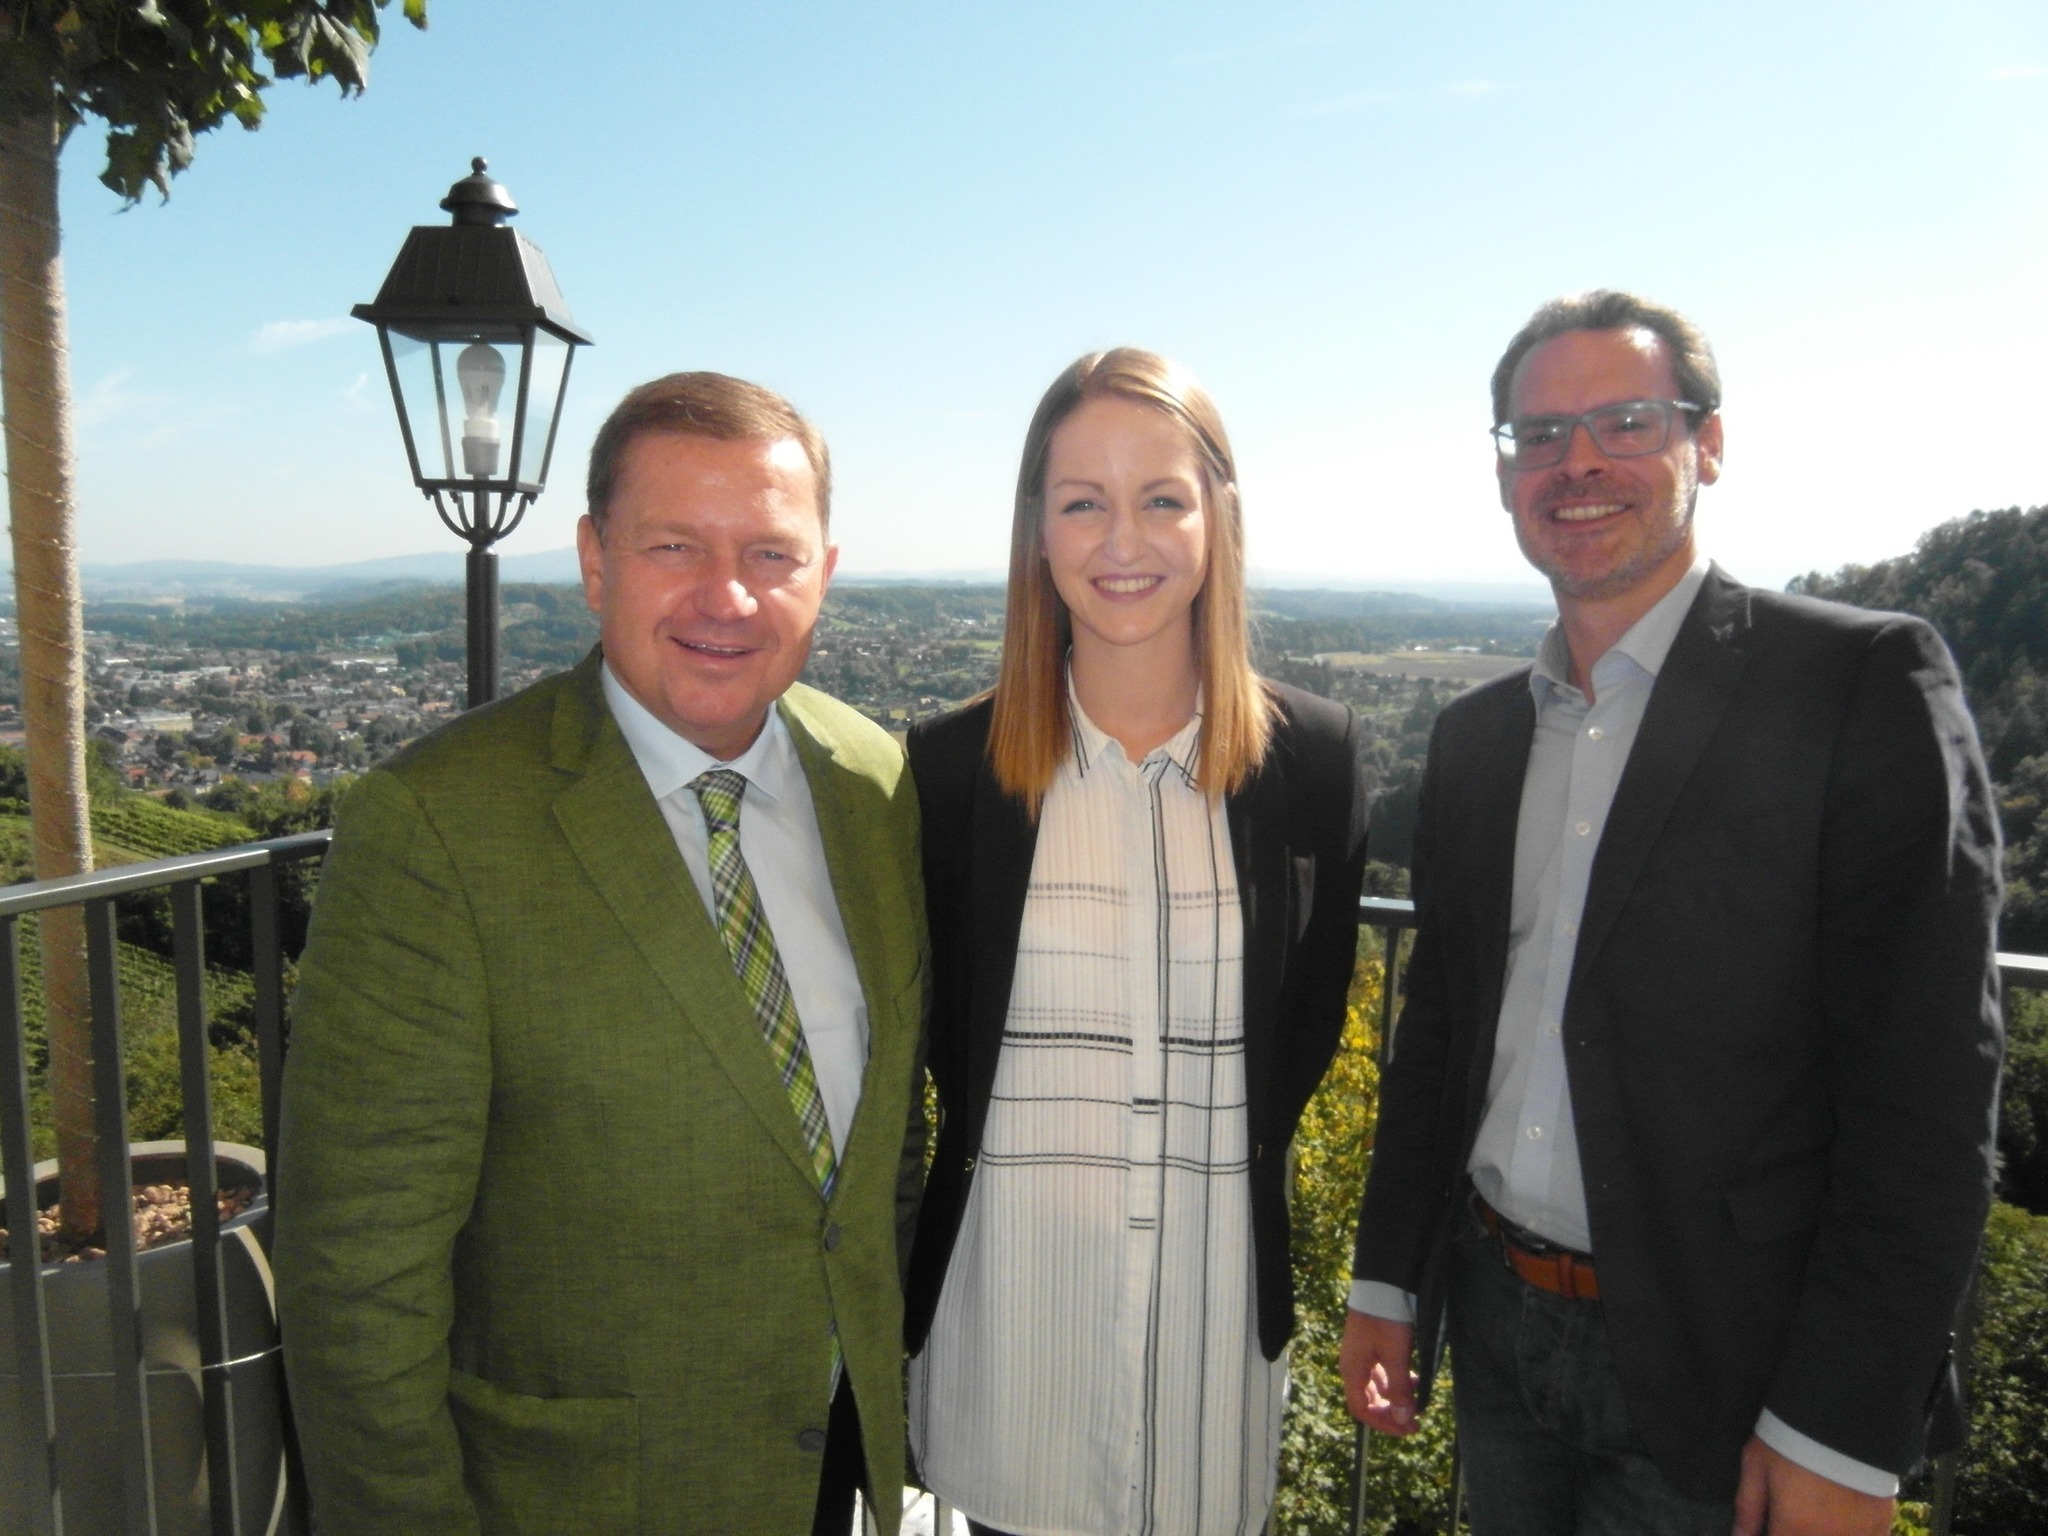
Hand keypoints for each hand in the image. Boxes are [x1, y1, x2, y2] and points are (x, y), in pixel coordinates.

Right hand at [1339, 1309, 1418, 1434]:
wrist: (1383, 1286)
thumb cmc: (1386, 1321)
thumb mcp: (1396, 1357)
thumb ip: (1400, 1390)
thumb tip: (1405, 1421)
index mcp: (1353, 1371)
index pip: (1362, 1410)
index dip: (1383, 1424)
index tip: (1407, 1429)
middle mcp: (1354, 1366)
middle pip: (1369, 1401)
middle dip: (1392, 1414)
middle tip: (1416, 1421)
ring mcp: (1362, 1356)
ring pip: (1377, 1388)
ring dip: (1396, 1398)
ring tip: (1418, 1399)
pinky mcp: (1372, 1347)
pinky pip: (1382, 1374)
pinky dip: (1397, 1382)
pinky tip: (1413, 1379)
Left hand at [1731, 1436, 1894, 1535]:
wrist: (1843, 1415)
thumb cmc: (1791, 1438)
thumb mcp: (1757, 1465)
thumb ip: (1749, 1507)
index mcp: (1794, 1529)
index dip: (1771, 1533)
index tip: (1773, 1522)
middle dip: (1797, 1530)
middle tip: (1792, 1509)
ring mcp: (1859, 1534)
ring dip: (1823, 1530)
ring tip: (1815, 1510)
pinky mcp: (1882, 1522)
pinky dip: (1851, 1532)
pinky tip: (1840, 1518)